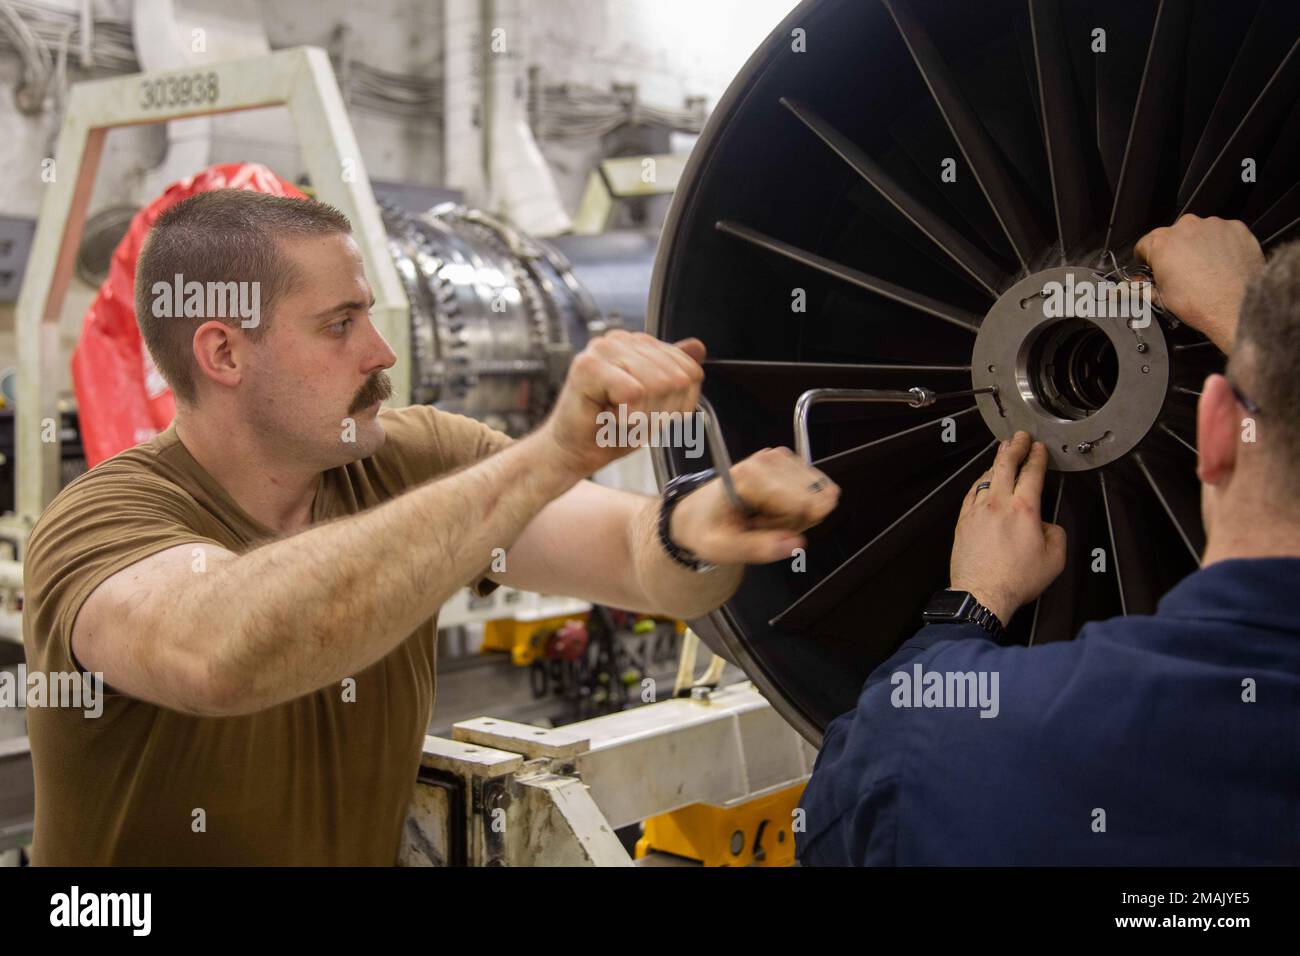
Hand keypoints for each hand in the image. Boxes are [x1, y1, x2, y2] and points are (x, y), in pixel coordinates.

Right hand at [541, 330, 705, 477]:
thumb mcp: (654, 404)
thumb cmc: (608, 430)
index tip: (654, 415)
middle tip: (633, 422)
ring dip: (643, 418)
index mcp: (638, 344)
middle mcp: (621, 340)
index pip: (689, 370)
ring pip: (657, 386)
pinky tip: (610, 418)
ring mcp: (603, 349)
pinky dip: (627, 417)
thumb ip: (673, 373)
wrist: (571, 452)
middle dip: (661, 413)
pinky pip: (633, 393)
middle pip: (676, 380)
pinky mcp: (588, 366)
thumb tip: (698, 347)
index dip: (681, 404)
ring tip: (620, 420)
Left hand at [669, 447, 840, 565]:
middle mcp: (769, 459)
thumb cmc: (708, 529)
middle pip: (814, 500)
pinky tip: (774, 508)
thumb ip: (757, 549)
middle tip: (761, 524)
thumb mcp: (722, 549)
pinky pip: (818, 490)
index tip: (758, 527)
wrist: (699, 513)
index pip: (801, 506)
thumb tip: (796, 544)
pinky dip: (800, 505)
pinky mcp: (789, 460)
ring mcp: (781, 456)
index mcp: (749, 476)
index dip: (786, 526)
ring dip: (797, 514)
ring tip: (764, 516)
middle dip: (794, 520)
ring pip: (820, 495)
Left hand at [949, 432, 1065, 624]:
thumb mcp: (1054, 558)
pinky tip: (983, 480)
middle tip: (1019, 437)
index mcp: (1024, 509)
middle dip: (1014, 446)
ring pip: (987, 476)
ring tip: (1002, 453)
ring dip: (996, 461)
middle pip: (1005, 464)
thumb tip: (1046, 525)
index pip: (1032, 472)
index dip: (1037, 456)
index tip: (1039, 448)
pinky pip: (972, 492)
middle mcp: (998, 504)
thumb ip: (1055, 534)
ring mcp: (977, 510)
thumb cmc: (1014, 580)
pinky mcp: (963, 520)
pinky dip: (980, 481)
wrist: (981, 593)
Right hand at [1135, 214, 1262, 353]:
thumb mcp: (1162, 298)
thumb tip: (1136, 283)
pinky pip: (1222, 233)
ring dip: (1198, 247)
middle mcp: (1186, 227)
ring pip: (1198, 233)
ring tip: (1206, 270)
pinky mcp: (1236, 228)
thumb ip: (1143, 285)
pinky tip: (1222, 264)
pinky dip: (1221, 245)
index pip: (1144, 245)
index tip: (1153, 269)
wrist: (1239, 307)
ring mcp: (1213, 225)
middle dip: (1175, 252)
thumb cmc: (1202, 303)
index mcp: (1161, 243)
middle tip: (1183, 274)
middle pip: (1172, 236)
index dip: (1147, 260)